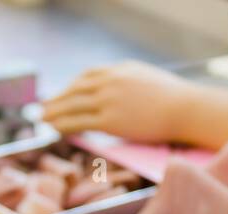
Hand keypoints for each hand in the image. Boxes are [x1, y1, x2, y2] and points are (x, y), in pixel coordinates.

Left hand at [41, 61, 191, 141]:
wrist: (185, 108)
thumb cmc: (176, 100)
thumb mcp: (149, 81)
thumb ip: (131, 83)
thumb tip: (125, 94)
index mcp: (120, 70)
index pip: (88, 75)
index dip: (73, 86)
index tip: (64, 93)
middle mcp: (110, 81)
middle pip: (75, 89)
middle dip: (57, 98)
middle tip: (43, 106)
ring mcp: (108, 100)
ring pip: (72, 105)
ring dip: (54, 112)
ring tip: (42, 119)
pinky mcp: (109, 120)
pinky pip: (79, 122)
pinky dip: (63, 125)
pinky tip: (54, 129)